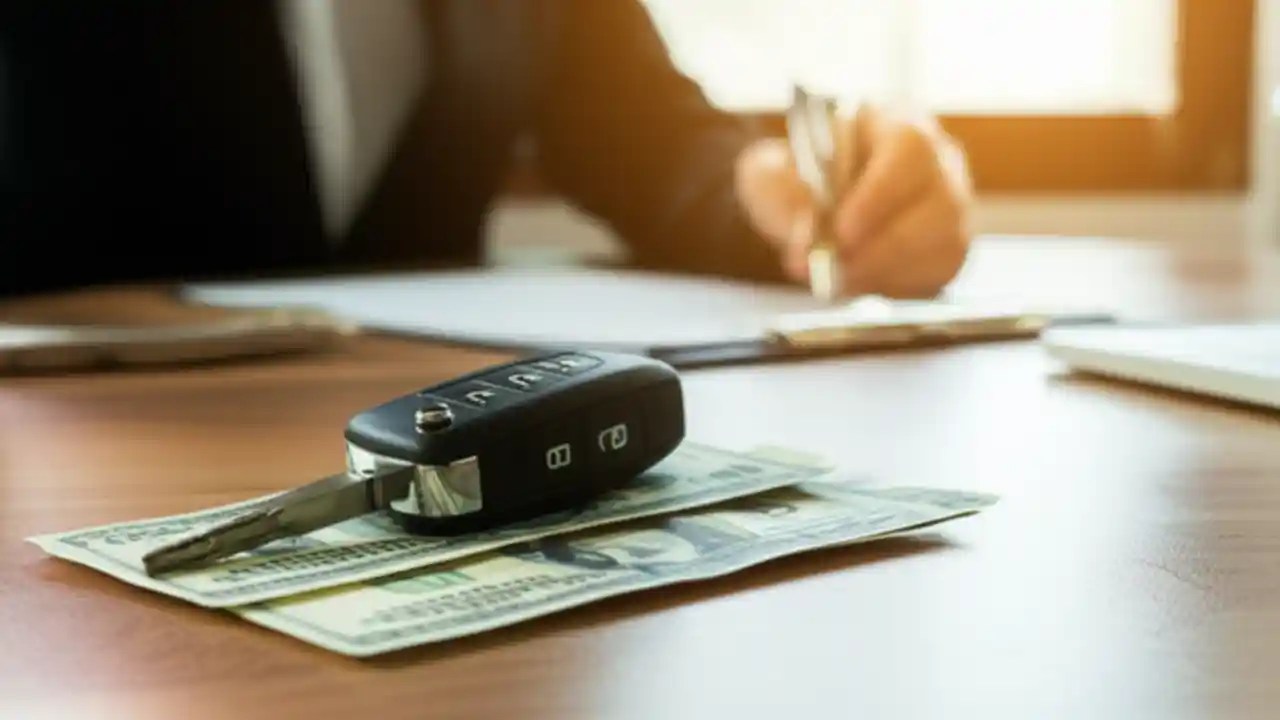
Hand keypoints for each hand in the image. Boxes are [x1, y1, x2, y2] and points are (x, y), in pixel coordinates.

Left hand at [734, 104, 973, 297]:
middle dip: (883, 247)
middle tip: (834, 271)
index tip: (841, 232)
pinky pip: (940, 272)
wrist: (809, 208)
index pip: (909, 149)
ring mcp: (951, 205)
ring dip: (886, 270)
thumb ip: (779, 192)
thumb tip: (811, 232)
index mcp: (895, 123)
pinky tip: (860, 282)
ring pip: (945, 243)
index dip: (879, 194)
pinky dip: (897, 285)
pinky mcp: (950, 246)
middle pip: (940, 202)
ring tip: (836, 281)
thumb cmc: (794, 181)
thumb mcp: (769, 174)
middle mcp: (938, 160)